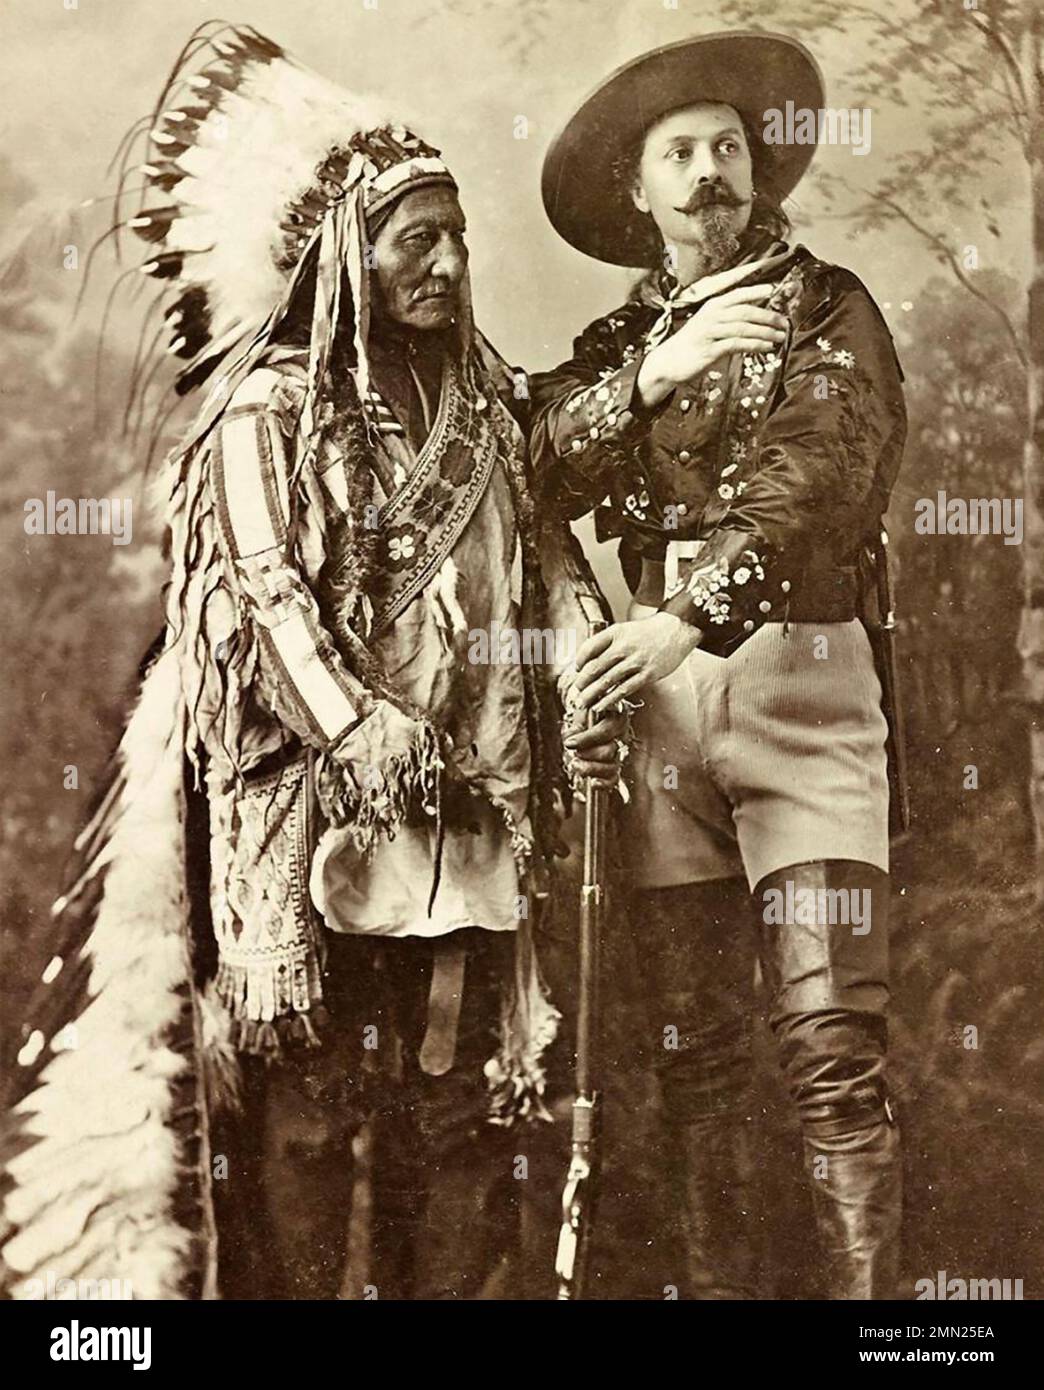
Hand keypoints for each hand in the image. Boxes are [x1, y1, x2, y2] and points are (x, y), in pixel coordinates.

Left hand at [562, 706, 627, 786]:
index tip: (569, 743)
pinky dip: (604, 783)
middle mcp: (622, 736)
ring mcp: (619, 752)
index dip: (586, 739)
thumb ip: (578, 724)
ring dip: (590, 769)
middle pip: (609, 752)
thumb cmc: (586, 712)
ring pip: (612, 767)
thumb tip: (571, 736)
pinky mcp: (614, 766)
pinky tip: (593, 783)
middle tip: (575, 753)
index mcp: (617, 718)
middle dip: (588, 754)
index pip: (605, 732)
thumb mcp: (581, 712)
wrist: (589, 715)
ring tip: (575, 765)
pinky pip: (614, 779)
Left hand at [573, 612, 700, 713]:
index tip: (576, 671)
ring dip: (592, 694)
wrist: (676, 630)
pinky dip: (610, 699)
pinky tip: (601, 706)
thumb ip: (606, 643)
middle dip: (582, 682)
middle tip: (575, 692)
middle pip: (595, 667)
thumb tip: (586, 662)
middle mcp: (624, 646)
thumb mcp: (624, 629)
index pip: (589, 648)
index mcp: (615, 633)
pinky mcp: (648, 674)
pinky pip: (624, 689)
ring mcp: (636, 661)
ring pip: (607, 680)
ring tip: (583, 703)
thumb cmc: (648, 633)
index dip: (579, 661)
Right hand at [638, 283, 787, 406]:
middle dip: (768, 316)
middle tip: (783, 323)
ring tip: (779, 337)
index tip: (773, 290)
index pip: (738, 294)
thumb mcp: (709, 325)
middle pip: (745, 311)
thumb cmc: (693, 344)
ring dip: (765, 332)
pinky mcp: (710, 350)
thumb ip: (729, 320)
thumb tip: (756, 320)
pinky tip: (766, 348)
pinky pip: (737, 344)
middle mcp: (712, 315)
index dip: (756, 291)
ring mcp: (710, 332)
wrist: (669, 362)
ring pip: (744, 327)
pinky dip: (754, 345)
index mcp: (712, 306)